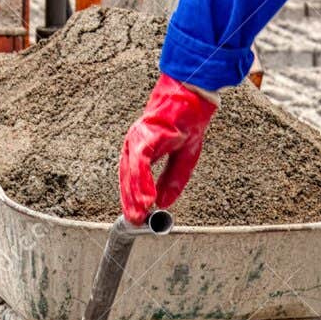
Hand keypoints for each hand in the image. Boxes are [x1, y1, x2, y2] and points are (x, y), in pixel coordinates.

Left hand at [119, 75, 217, 225]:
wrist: (192, 97)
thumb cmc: (187, 122)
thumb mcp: (184, 159)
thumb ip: (172, 181)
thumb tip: (163, 203)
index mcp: (141, 150)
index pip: (133, 180)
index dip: (134, 200)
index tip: (137, 218)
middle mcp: (134, 145)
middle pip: (128, 179)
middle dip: (130, 202)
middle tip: (134, 222)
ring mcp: (138, 140)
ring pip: (131, 174)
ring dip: (134, 197)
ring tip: (138, 216)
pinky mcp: (146, 136)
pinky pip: (141, 164)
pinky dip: (142, 183)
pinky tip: (147, 199)